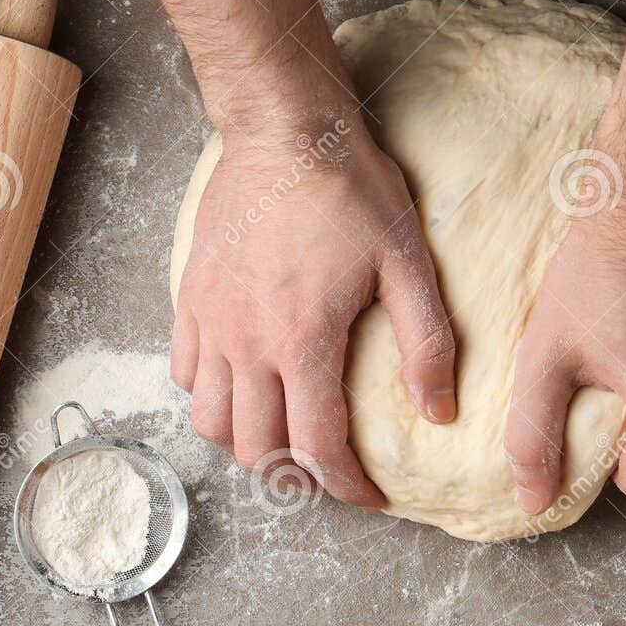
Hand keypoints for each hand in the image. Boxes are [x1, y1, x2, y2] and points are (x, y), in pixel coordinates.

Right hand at [173, 113, 456, 506]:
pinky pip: (185, 373)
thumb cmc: (350, 188)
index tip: (370, 496)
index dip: (346, 485)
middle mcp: (247, 341)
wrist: (283, 128)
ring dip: (247, 443)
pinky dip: (212, 397)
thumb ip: (426, 343)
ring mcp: (210, 320)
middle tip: (328, 468)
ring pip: (211, 421)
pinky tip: (244, 385)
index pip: (317, 446)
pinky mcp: (190, 297)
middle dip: (296, 474)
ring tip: (283, 435)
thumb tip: (439, 412)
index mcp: (302, 340)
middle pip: (256, 449)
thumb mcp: (406, 262)